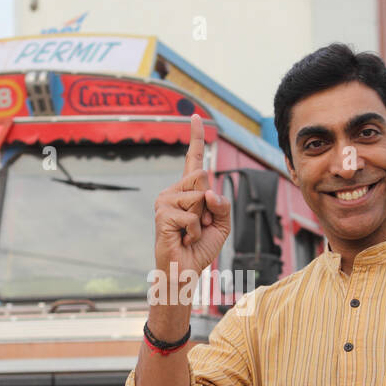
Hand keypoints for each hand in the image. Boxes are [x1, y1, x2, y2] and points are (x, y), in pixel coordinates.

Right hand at [153, 114, 231, 278]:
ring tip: (190, 233)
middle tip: (201, 224)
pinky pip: (192, 216)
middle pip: (202, 176)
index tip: (195, 115)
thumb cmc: (201, 246)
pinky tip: (184, 239)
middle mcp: (174, 191)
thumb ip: (223, 204)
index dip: (195, 137)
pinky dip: (195, 231)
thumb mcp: (222, 223)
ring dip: (203, 220)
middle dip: (210, 204)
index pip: (193, 159)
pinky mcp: (162, 214)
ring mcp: (165, 201)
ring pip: (199, 196)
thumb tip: (208, 193)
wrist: (185, 270)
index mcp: (189, 190)